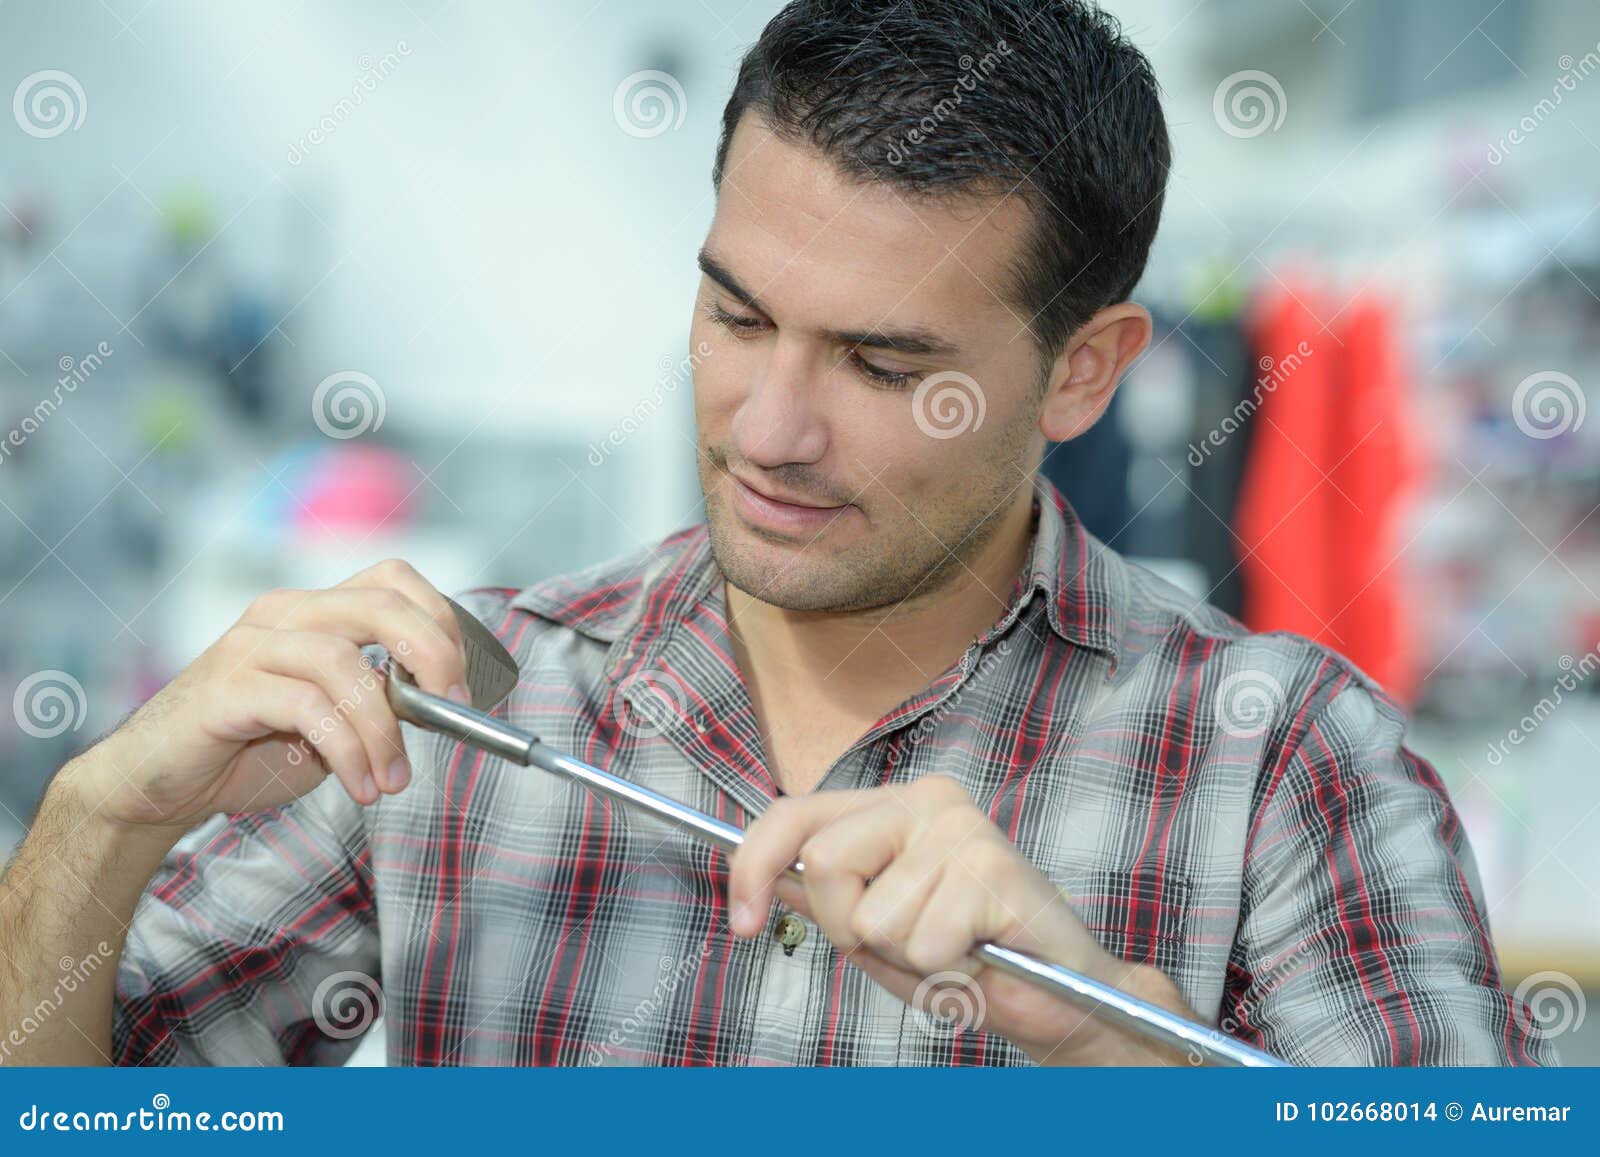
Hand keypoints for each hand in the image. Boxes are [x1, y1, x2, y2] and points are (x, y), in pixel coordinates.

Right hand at [70, 558, 470, 831]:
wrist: (159, 784)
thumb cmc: (249, 749)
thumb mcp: (335, 722)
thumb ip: (381, 701)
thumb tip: (442, 701)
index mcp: (315, 611)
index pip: (392, 581)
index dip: (440, 621)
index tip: (463, 681)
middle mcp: (284, 614)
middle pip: (378, 602)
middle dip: (432, 653)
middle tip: (454, 708)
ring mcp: (251, 645)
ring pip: (344, 662)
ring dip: (384, 729)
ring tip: (392, 780)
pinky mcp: (226, 688)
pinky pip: (307, 707)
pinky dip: (348, 750)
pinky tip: (361, 786)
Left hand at [726, 775, 1199, 1064]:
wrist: (1062, 997)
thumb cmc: (968, 959)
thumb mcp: (878, 928)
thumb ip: (827, 895)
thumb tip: (765, 877)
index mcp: (893, 806)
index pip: (795, 815)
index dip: (753, 867)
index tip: (743, 923)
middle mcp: (927, 800)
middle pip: (824, 864)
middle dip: (848, 926)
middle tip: (903, 945)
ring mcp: (961, 829)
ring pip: (872, 916)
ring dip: (904, 957)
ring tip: (950, 952)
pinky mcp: (991, 868)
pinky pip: (921, 944)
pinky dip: (944, 972)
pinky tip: (978, 956)